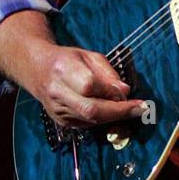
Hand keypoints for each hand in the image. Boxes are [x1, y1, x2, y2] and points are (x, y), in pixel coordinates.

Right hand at [32, 44, 147, 128]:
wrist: (38, 71)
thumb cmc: (66, 60)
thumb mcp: (89, 56)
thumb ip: (107, 72)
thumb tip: (124, 91)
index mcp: (63, 69)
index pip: (89, 86)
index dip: (111, 92)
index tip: (130, 94)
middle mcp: (57, 92)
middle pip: (91, 109)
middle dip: (119, 112)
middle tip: (140, 109)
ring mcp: (58, 110)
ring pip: (92, 120)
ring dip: (115, 116)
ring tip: (130, 109)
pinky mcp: (62, 121)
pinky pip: (88, 124)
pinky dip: (104, 118)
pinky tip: (112, 111)